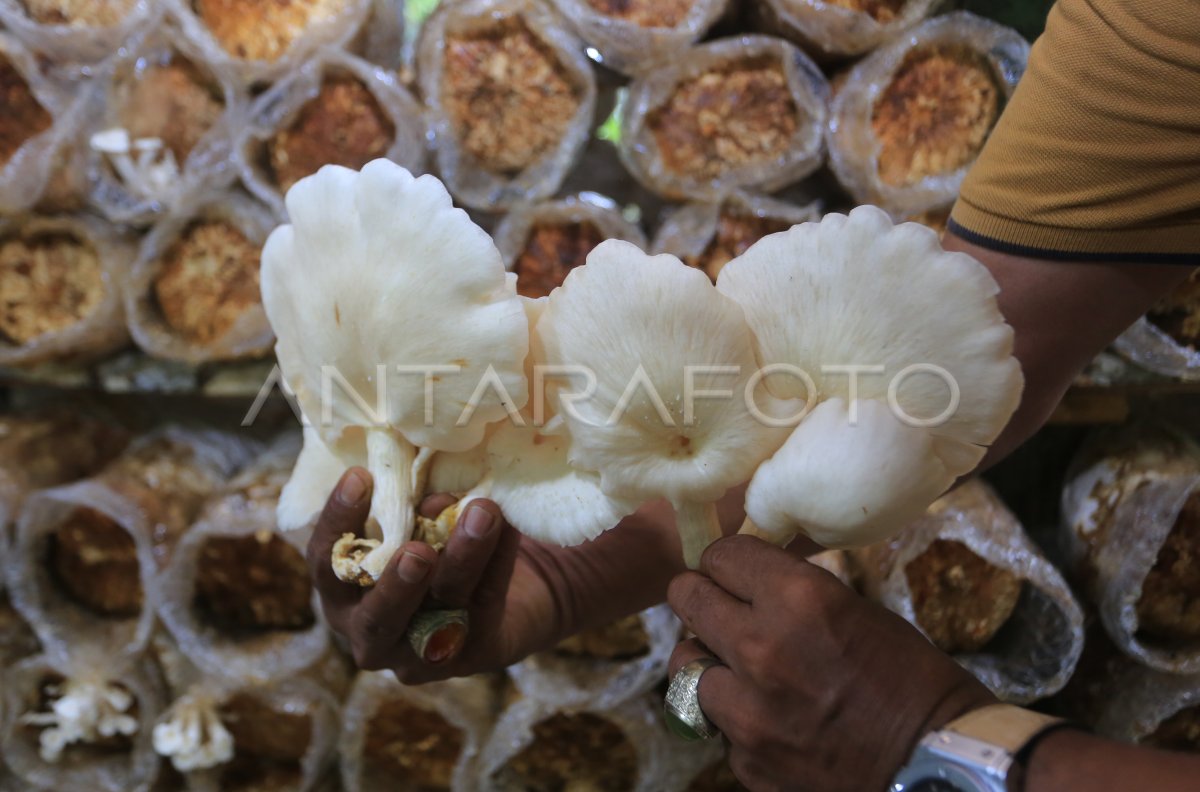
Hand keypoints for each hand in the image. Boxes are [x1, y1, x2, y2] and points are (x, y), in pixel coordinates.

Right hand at [308, 468, 568, 683]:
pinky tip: (507, 527)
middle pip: (378, 617)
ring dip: (462, 559)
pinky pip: (486, 604)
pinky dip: (499, 562)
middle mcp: (372, 634)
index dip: (338, 522)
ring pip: (442, 609)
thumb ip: (415, 513)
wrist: (506, 593)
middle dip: (397, 584)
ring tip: (479, 516)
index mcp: (344, 597)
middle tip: (418, 550)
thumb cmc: (436, 548)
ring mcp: (422, 653)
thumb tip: (435, 500)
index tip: (361, 477)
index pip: (328, 565)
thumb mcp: (415, 526)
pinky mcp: (474, 653)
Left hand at [667, 535, 995, 791]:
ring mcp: (746, 711)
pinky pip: (714, 722)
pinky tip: (768, 718)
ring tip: (736, 668)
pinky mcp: (744, 760)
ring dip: (707, 661)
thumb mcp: (856, 612)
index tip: (735, 571)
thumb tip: (752, 584)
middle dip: (700, 598)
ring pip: (684, 664)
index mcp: (798, 600)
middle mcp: (760, 649)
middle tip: (719, 608)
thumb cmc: (916, 682)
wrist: (940, 766)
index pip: (720, 556)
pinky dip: (732, 716)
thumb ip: (795, 596)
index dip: (727, 562)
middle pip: (686, 598)